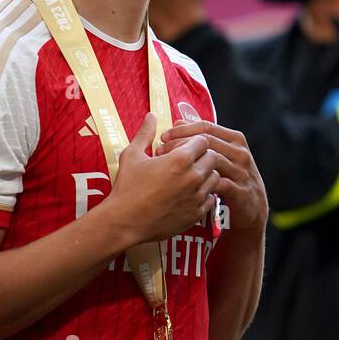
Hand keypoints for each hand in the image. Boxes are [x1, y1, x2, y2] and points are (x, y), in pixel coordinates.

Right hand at [105, 113, 221, 244]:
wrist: (123, 222)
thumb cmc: (126, 188)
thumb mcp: (132, 156)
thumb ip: (145, 134)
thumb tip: (151, 116)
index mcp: (181, 159)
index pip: (203, 141)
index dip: (193, 142)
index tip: (182, 149)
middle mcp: (194, 177)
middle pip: (213, 157)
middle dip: (201, 157)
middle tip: (185, 162)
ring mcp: (197, 196)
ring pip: (215, 177)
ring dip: (205, 175)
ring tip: (187, 178)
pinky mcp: (197, 213)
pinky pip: (211, 198)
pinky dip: (203, 194)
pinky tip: (188, 194)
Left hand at [159, 120, 267, 232]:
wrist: (253, 208)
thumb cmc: (232, 179)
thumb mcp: (224, 156)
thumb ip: (204, 140)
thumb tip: (178, 122)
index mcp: (235, 140)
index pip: (206, 126)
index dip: (183, 129)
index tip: (164, 136)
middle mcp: (240, 153)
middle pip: (207, 141)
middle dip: (180, 144)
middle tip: (160, 150)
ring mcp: (241, 172)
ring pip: (211, 160)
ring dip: (187, 163)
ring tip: (167, 167)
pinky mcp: (240, 191)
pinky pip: (217, 184)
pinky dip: (199, 184)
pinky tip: (182, 187)